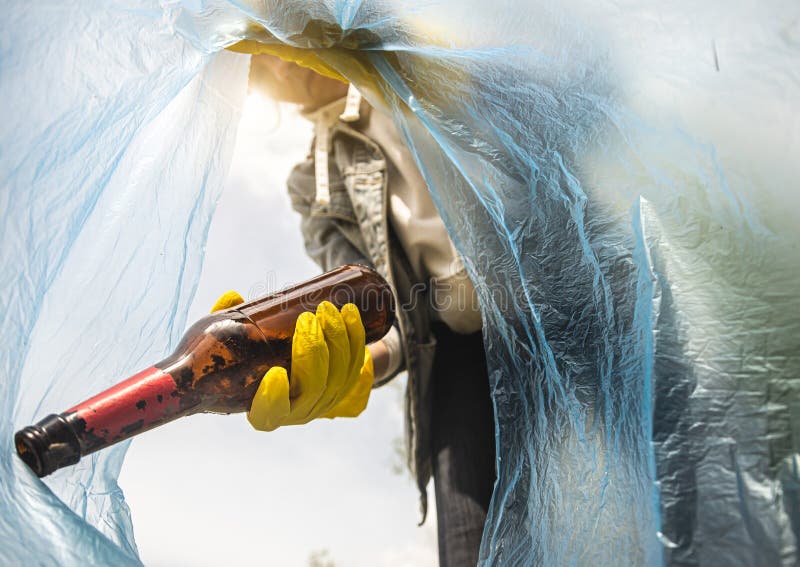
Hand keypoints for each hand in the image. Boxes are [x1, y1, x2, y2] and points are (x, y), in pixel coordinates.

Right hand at [211, 293, 372, 430]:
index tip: (275, 373)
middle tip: (308, 318)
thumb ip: (227, 323)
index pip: (268, 415)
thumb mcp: (236, 344)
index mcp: (265, 410)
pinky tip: (351, 317)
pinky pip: (357, 367)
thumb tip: (233, 297)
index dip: (273, 399)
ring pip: (340, 375)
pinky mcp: (346, 388)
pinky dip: (357, 341)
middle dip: (314, 350)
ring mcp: (326, 402)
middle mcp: (298, 412)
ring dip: (338, 339)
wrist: (294, 369)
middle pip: (313, 387)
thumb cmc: (256, 358)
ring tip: (330, 309)